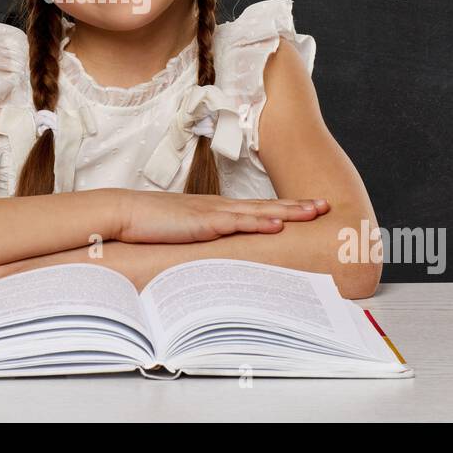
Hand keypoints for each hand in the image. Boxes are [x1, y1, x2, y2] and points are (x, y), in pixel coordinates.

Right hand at [115, 190, 327, 244]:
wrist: (126, 212)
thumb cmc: (150, 223)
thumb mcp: (183, 230)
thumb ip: (202, 235)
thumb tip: (216, 247)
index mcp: (217, 209)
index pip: (259, 208)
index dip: (286, 207)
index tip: (310, 207)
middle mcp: (221, 207)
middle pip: (267, 206)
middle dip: (299, 206)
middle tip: (326, 205)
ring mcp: (213, 213)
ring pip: (259, 212)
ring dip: (289, 211)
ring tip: (314, 211)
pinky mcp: (203, 223)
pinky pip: (236, 223)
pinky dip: (259, 223)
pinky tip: (277, 223)